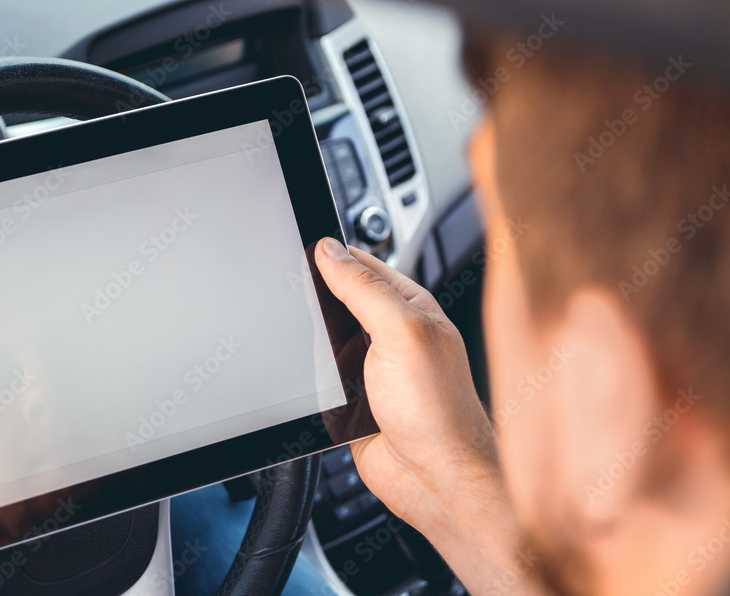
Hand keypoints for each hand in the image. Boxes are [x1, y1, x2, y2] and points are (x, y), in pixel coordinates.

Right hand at [315, 239, 531, 592]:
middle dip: (314, 299)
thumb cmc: (439, 411)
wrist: (436, 480)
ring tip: (298, 337)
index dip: (331, 255)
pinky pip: (319, 378)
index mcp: (410, 307)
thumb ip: (365, 289)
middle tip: (290, 295)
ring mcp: (371, 368)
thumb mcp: (401, 332)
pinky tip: (306, 377)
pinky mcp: (352, 400)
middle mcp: (391, 335)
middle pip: (338, 301)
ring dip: (310, 341)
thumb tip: (330, 252)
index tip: (298, 249)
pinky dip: (308, 377)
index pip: (362, 265)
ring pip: (324, 340)